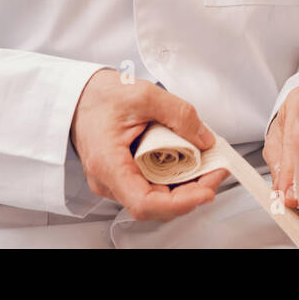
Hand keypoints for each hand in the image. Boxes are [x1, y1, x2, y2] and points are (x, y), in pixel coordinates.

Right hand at [70, 69, 229, 221]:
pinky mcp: (124, 176)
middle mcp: (109, 180)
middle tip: (218, 171)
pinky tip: (192, 166)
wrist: (80, 95)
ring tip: (210, 166)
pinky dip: (176, 180)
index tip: (206, 190)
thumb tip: (205, 139)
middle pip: (156, 205)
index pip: (144, 203)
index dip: (179, 203)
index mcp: (108, 163)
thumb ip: (179, 115)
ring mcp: (116, 181)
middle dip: (192, 193)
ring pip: (156, 199)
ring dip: (187, 188)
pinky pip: (152, 187)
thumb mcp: (145, 94)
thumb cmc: (101, 97)